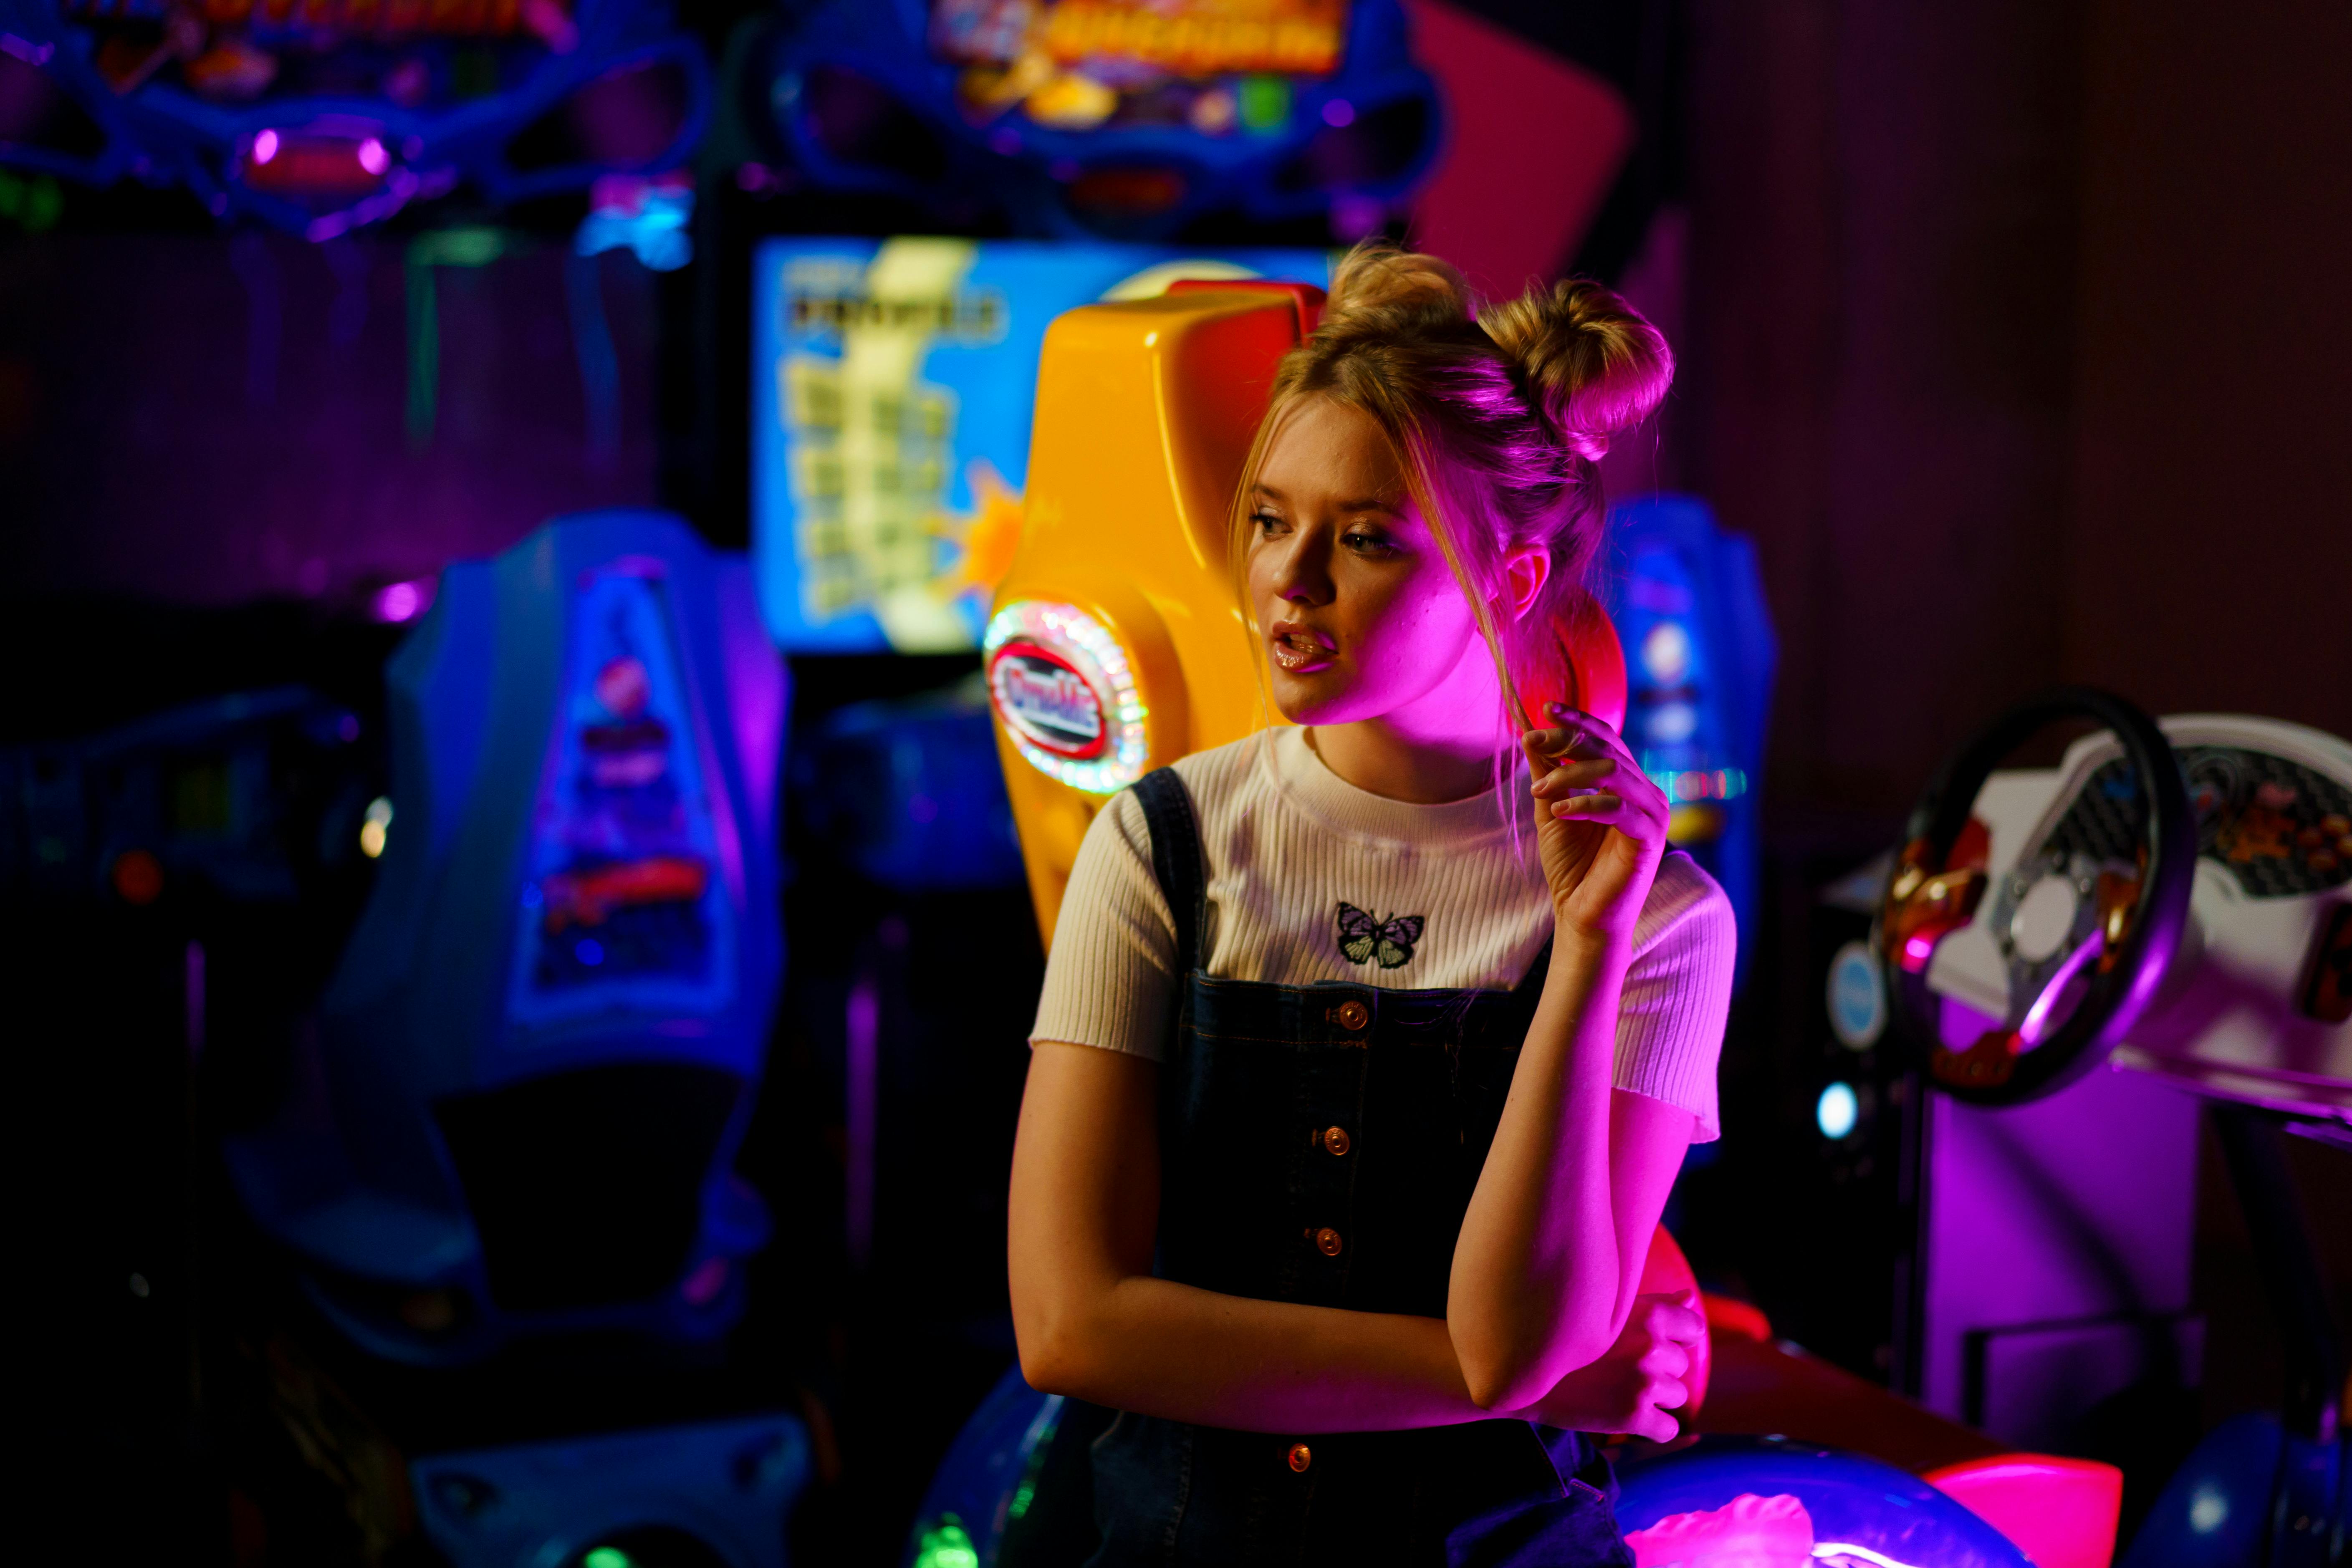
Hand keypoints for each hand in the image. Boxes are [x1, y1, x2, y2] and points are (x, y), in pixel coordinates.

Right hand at [1512, 1290, 1702, 1441]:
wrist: (1520, 1374)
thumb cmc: (1563, 1336)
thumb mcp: (1607, 1309)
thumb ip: (1654, 1304)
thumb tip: (1690, 1299)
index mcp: (1648, 1314)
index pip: (1693, 1328)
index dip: (1677, 1339)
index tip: (1652, 1345)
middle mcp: (1651, 1346)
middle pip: (1681, 1366)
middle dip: (1659, 1371)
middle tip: (1621, 1371)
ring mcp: (1644, 1382)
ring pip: (1678, 1396)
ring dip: (1655, 1398)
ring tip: (1618, 1391)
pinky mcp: (1634, 1416)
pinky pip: (1668, 1429)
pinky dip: (1652, 1428)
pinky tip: (1623, 1416)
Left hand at [1523, 705, 1671, 947]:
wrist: (1582, 915)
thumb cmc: (1571, 865)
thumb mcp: (1551, 810)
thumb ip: (1547, 773)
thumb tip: (1530, 735)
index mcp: (1625, 781)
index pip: (1605, 738)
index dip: (1577, 720)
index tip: (1545, 708)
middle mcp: (1644, 791)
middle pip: (1608, 749)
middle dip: (1566, 740)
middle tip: (1531, 740)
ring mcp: (1652, 813)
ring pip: (1613, 772)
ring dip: (1569, 775)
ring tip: (1538, 790)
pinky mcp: (1650, 837)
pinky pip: (1618, 808)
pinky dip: (1584, 804)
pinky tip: (1559, 810)